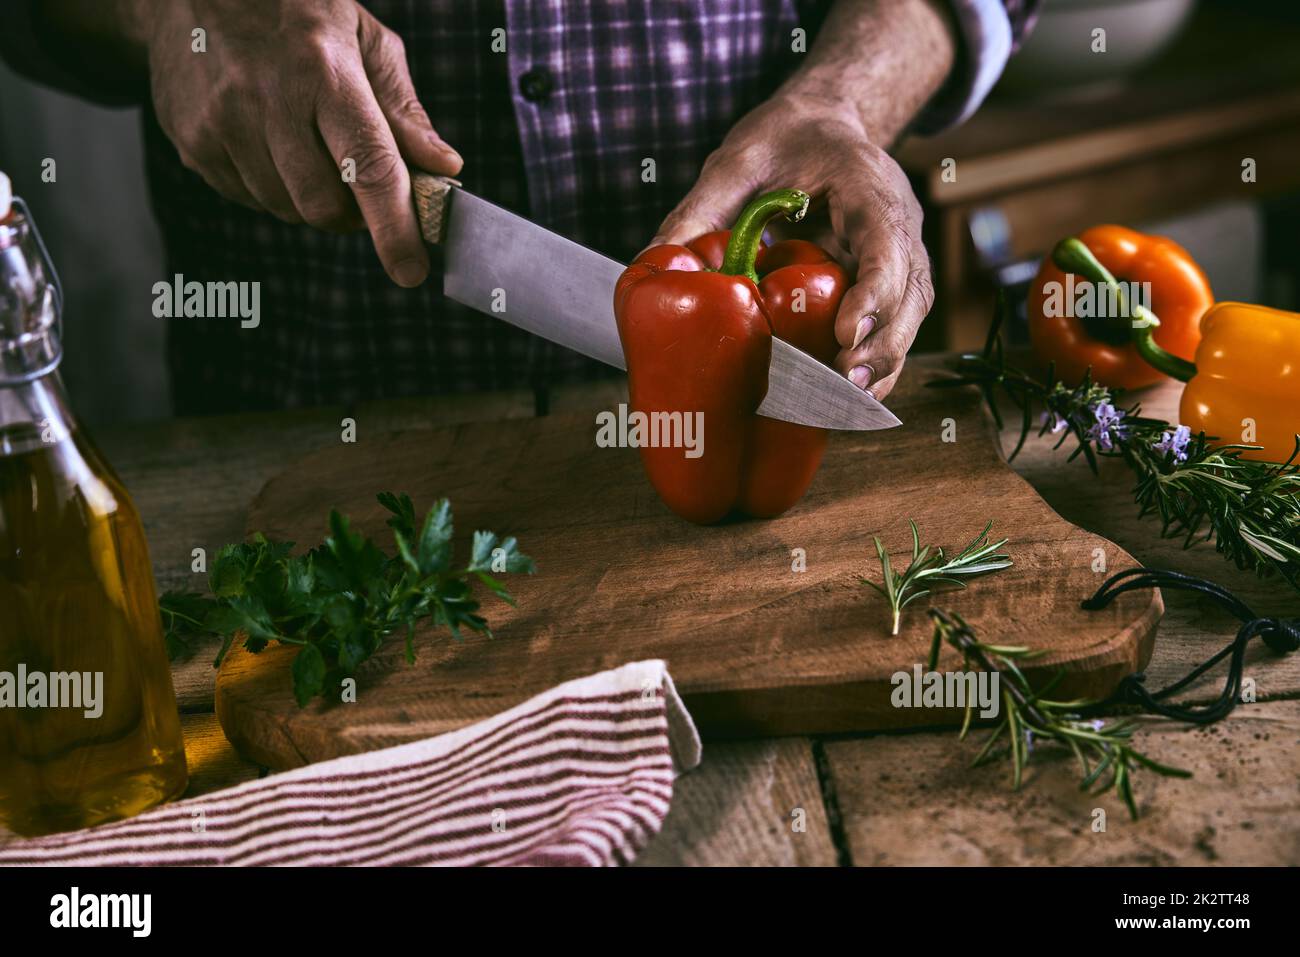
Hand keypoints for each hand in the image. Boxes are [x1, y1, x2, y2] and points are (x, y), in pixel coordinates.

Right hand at [132, 0, 460, 285]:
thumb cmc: (299, 12)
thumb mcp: (365, 40)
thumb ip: (404, 110)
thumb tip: (443, 168)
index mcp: (323, 71)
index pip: (367, 168)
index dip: (394, 228)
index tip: (411, 270)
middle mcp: (266, 100)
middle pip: (322, 207)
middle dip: (352, 214)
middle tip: (359, 185)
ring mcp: (221, 123)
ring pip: (285, 209)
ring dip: (311, 200)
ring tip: (309, 147)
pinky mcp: (192, 141)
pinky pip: (249, 198)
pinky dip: (273, 188)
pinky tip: (270, 142)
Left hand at [652, 96, 934, 401]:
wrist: (823, 125)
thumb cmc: (787, 138)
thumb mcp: (739, 160)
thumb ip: (702, 206)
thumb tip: (653, 259)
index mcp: (868, 188)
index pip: (886, 244)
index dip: (874, 292)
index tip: (846, 332)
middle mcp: (896, 225)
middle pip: (909, 293)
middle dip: (882, 345)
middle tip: (845, 384)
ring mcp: (899, 255)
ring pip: (908, 316)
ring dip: (883, 363)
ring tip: (848, 402)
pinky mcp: (886, 281)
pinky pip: (892, 325)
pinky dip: (875, 361)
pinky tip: (847, 395)